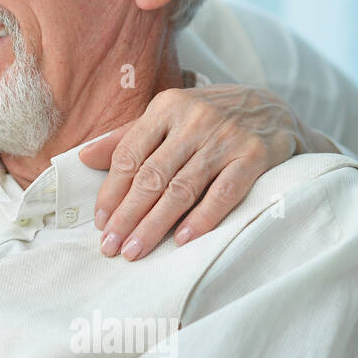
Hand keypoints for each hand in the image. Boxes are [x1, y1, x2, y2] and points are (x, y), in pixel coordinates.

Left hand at [78, 84, 333, 259]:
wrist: (275, 109)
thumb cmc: (209, 118)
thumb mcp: (168, 117)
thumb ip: (127, 137)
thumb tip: (82, 157)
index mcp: (166, 107)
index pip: (130, 155)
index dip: (111, 191)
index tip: (100, 222)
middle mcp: (194, 119)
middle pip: (152, 176)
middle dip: (127, 215)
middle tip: (110, 246)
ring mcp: (226, 137)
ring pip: (182, 188)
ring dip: (155, 224)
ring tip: (135, 250)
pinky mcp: (255, 155)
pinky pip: (224, 193)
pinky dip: (202, 218)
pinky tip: (182, 240)